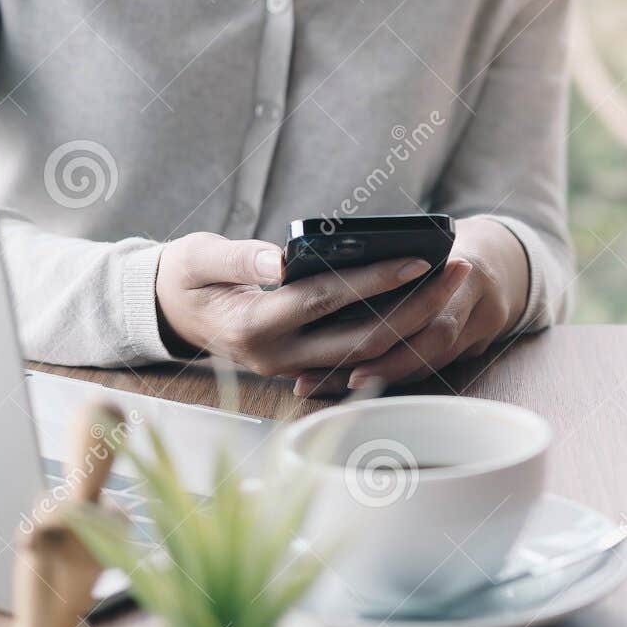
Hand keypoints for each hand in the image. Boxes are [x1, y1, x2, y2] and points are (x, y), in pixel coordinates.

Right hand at [154, 232, 471, 376]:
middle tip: (458, 271)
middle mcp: (278, 357)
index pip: (328, 301)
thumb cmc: (185, 277)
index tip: (419, 259)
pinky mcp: (304, 368)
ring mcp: (293, 369)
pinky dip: (395, 336)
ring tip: (450, 283)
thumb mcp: (198, 257)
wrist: (168, 314)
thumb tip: (280, 260)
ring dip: (414, 323)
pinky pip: (358, 359)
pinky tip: (425, 306)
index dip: (376, 280)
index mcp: (253, 327)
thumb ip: (238, 258)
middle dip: (415, 306)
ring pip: (368, 354)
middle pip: (362, 338)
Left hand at [293, 218, 529, 395]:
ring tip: (347, 384)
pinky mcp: (482, 346)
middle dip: (390, 366)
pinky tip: (369, 380)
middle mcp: (485, 304)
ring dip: (391, 374)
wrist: (504, 256)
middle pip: (435, 344)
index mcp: (471, 270)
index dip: (392, 333)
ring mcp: (487, 329)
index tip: (353, 355)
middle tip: (350, 379)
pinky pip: (438, 365)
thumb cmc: (447, 243)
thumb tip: (303, 270)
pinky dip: (403, 373)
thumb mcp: (426, 239)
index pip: (431, 311)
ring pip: (436, 361)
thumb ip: (387, 258)